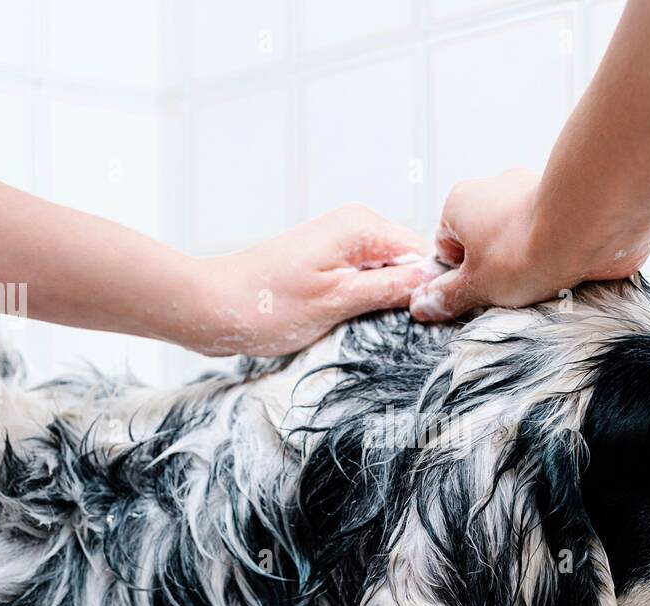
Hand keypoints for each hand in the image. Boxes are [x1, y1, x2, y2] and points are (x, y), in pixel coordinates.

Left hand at [197, 204, 431, 355]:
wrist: (213, 307)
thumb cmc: (267, 305)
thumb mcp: (338, 301)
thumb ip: (390, 289)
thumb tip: (435, 285)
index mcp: (361, 226)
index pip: (424, 252)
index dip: (433, 286)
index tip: (437, 320)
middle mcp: (354, 228)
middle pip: (408, 263)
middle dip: (412, 296)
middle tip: (409, 334)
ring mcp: (340, 246)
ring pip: (388, 276)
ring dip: (389, 304)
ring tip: (378, 330)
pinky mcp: (327, 265)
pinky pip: (365, 282)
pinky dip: (368, 304)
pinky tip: (359, 324)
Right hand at [409, 169, 649, 321]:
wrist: (590, 227)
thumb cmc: (526, 248)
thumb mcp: (477, 285)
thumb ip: (448, 296)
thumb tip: (422, 305)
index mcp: (463, 203)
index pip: (446, 246)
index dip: (458, 276)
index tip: (472, 294)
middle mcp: (496, 192)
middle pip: (485, 246)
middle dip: (494, 275)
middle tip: (505, 297)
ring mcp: (535, 197)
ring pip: (521, 246)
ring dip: (527, 270)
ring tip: (539, 287)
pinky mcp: (568, 208)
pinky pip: (553, 243)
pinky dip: (556, 262)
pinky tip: (564, 277)